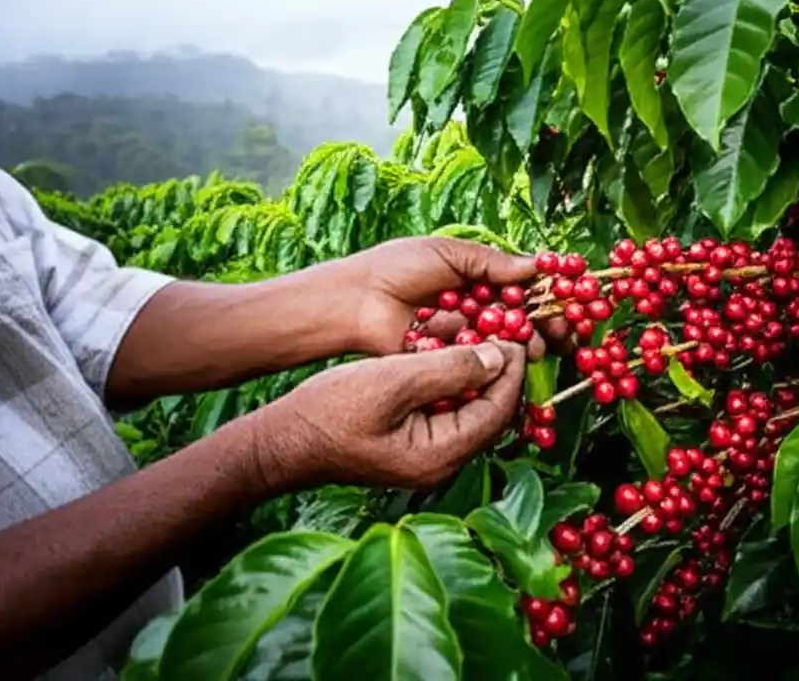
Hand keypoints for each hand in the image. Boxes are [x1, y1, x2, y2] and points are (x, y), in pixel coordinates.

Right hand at [252, 341, 526, 489]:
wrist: (281, 443)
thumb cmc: (329, 412)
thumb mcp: (392, 380)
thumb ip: (449, 369)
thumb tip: (499, 357)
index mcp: (441, 454)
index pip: (498, 411)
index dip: (512, 370)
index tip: (516, 335)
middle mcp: (441, 464)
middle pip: (491, 415)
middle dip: (502, 374)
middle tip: (506, 334)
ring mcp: (427, 460)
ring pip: (472, 414)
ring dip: (480, 378)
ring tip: (483, 339)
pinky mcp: (412, 450)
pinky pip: (449, 417)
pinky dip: (456, 387)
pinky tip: (451, 359)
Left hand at [339, 236, 569, 357]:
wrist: (355, 302)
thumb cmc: (397, 268)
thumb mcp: (449, 253)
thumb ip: (492, 263)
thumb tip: (538, 266)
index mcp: (477, 282)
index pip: (523, 291)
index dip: (548, 299)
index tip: (571, 304)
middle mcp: (475, 311)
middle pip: (523, 322)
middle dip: (545, 328)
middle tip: (562, 334)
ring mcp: (464, 339)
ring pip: (506, 346)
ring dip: (525, 347)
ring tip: (534, 348)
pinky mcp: (449, 363)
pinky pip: (480, 366)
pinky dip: (498, 365)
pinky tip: (512, 363)